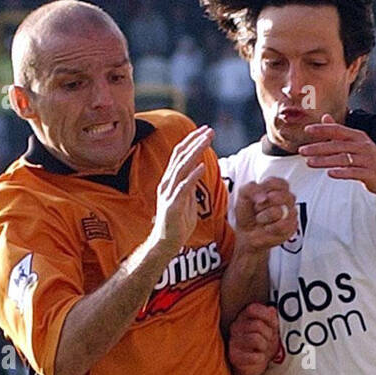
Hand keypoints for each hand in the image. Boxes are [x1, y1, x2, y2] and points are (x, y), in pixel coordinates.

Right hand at [153, 124, 212, 254]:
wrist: (166, 243)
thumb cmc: (177, 224)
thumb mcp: (186, 199)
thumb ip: (190, 185)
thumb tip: (197, 171)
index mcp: (170, 181)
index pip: (180, 155)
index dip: (191, 141)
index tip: (205, 131)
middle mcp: (167, 183)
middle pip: (180, 156)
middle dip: (195, 142)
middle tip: (209, 130)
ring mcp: (168, 194)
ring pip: (181, 167)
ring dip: (195, 152)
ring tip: (207, 141)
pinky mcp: (172, 206)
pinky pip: (183, 188)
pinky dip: (192, 176)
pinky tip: (202, 166)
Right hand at [228, 301, 279, 374]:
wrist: (252, 365)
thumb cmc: (261, 343)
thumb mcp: (270, 328)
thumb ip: (271, 317)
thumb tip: (272, 310)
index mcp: (243, 317)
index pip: (252, 308)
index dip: (267, 316)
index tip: (273, 325)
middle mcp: (235, 327)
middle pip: (257, 325)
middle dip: (268, 334)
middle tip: (268, 341)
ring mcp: (233, 342)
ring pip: (256, 339)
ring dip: (265, 346)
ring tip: (263, 349)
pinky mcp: (234, 356)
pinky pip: (254, 356)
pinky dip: (261, 358)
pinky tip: (258, 358)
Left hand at [234, 177, 297, 249]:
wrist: (246, 233)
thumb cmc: (247, 213)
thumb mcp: (243, 195)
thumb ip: (251, 189)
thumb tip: (264, 198)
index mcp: (278, 187)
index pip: (280, 183)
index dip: (267, 189)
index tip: (257, 196)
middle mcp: (287, 199)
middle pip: (283, 196)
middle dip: (265, 203)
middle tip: (257, 208)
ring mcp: (291, 212)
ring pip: (281, 211)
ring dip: (266, 216)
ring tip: (260, 218)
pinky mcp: (292, 227)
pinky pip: (284, 226)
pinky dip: (271, 227)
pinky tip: (266, 228)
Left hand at [299, 114, 375, 196]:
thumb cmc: (370, 161)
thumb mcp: (357, 144)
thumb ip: (340, 132)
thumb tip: (325, 117)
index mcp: (358, 136)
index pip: (338, 130)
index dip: (322, 129)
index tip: (307, 130)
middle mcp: (363, 145)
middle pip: (337, 145)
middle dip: (318, 147)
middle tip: (301, 151)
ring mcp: (367, 159)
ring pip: (342, 158)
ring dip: (324, 160)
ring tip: (309, 163)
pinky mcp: (370, 173)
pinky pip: (354, 172)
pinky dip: (341, 172)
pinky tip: (330, 174)